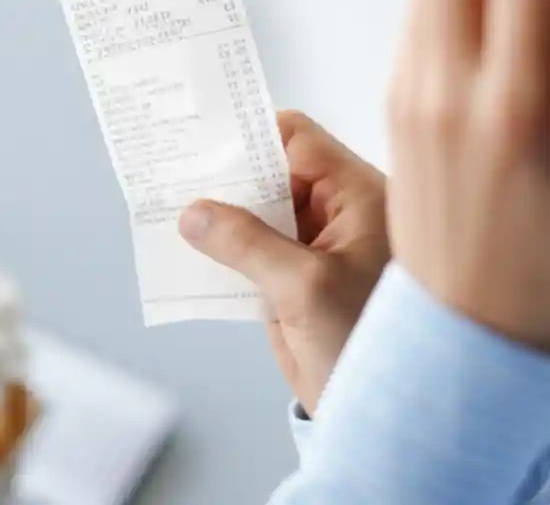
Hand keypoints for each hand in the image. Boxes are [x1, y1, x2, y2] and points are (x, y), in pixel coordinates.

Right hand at [179, 111, 389, 413]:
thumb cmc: (366, 342)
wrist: (384, 415)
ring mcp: (317, 246)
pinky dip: (224, 247)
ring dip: (220, 211)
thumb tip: (193, 212)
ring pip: (259, 210)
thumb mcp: (304, 287)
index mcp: (358, 196)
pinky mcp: (297, 279)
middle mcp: (339, 212)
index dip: (250, 133)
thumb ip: (247, 243)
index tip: (201, 137)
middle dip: (226, 172)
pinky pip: (254, 249)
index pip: (299, 140)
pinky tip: (186, 246)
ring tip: (165, 201)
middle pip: (273, 171)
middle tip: (171, 167)